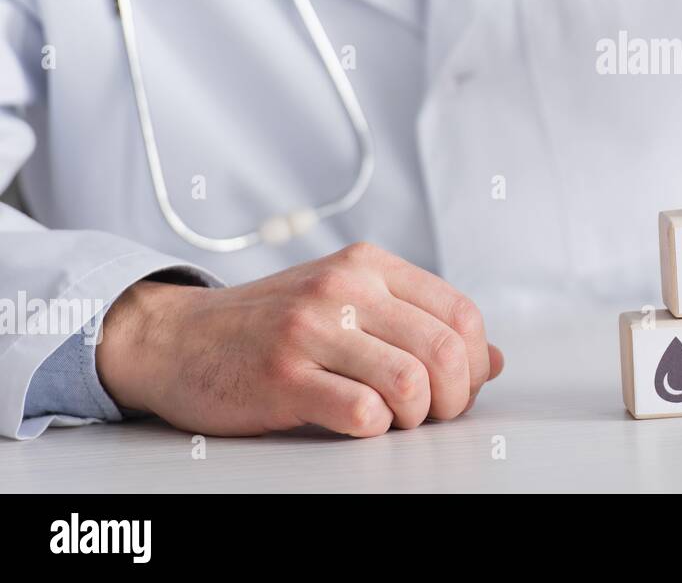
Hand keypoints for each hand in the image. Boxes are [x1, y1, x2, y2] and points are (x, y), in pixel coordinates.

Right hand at [97, 243, 503, 436]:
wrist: (176, 338)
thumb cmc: (270, 326)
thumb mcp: (349, 304)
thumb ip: (418, 324)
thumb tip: (493, 361)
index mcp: (368, 266)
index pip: (461, 313)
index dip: (474, 363)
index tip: (458, 388)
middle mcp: (344, 288)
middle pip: (445, 350)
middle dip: (453, 397)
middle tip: (432, 414)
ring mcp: (311, 329)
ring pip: (412, 383)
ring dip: (415, 417)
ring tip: (394, 419)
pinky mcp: (282, 376)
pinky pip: (362, 412)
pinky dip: (373, 428)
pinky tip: (355, 421)